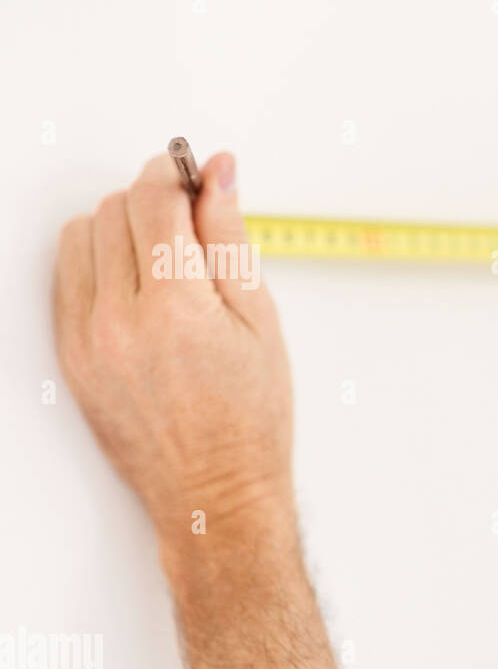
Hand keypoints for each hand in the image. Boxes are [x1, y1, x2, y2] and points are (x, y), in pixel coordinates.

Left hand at [54, 153, 292, 550]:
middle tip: (192, 229)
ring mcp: (84, 340)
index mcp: (176, 308)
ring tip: (162, 263)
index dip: (176, 174)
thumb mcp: (261, 321)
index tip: (195, 175)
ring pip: (81, 236)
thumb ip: (231, 240)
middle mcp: (119, 321)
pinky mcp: (68, 356)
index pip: (155, 200)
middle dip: (154, 204)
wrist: (214, 493)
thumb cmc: (251, 419)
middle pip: (115, 210)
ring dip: (119, 231)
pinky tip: (136, 288)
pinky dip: (96, 265)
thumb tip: (218, 175)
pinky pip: (65, 278)